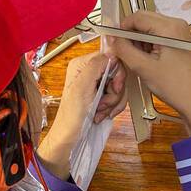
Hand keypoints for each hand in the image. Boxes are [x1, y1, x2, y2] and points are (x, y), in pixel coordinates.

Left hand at [37, 52, 127, 179]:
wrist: (70, 137)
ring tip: (100, 111)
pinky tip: (102, 114)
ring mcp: (97, 84)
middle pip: (118, 74)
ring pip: (119, 87)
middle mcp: (90, 72)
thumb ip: (96, 65)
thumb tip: (112, 53)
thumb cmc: (72, 116)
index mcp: (82, 64)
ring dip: (113, 102)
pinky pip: (117, 97)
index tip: (114, 88)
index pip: (111, 58)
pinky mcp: (102, 96)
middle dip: (114, 92)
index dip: (117, 74)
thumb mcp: (83, 87)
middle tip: (103, 103)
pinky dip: (112, 108)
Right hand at [108, 11, 190, 137]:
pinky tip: (147, 61)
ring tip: (137, 60)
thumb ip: (125, 50)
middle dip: (130, 34)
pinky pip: (158, 36)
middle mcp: (176, 24)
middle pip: (144, 20)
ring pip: (150, 28)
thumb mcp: (144, 68)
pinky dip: (149, 45)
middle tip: (122, 52)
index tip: (113, 41)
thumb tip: (112, 39)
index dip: (122, 28)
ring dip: (139, 41)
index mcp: (169, 27)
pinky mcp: (180, 42)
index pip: (137, 17)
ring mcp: (179, 32)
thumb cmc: (175, 86)